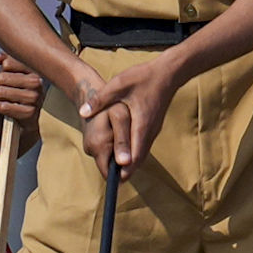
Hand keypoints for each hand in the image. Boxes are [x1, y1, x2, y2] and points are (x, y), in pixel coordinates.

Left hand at [0, 55, 43, 128]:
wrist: (31, 116)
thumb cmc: (22, 91)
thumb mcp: (17, 74)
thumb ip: (6, 62)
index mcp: (34, 69)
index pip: (8, 64)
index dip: (3, 71)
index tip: (10, 76)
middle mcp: (36, 83)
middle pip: (1, 78)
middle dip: (0, 85)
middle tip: (9, 90)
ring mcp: (33, 98)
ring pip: (0, 92)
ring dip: (0, 97)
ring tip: (9, 99)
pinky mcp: (28, 113)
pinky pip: (1, 107)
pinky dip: (1, 107)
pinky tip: (10, 107)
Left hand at [82, 53, 178, 172]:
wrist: (169, 72)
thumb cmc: (144, 77)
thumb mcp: (118, 84)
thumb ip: (100, 99)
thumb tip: (83, 112)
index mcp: (141, 123)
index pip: (134, 152)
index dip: (125, 167)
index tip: (115, 179)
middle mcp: (150, 130)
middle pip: (139, 157)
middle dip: (127, 170)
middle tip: (112, 180)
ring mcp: (154, 129)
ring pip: (142, 153)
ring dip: (131, 162)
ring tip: (116, 171)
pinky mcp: (154, 126)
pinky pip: (144, 145)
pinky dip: (135, 153)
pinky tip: (125, 154)